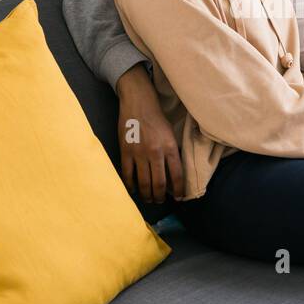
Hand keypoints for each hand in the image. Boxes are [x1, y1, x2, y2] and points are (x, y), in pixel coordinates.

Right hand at [116, 64, 184, 201]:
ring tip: (149, 199)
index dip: (178, 190)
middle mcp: (155, 152)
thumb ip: (172, 152)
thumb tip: (173, 174)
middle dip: (160, 197)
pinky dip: (131, 185)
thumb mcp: (170, 133)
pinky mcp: (125, 152)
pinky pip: (127, 174)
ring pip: (143, 182)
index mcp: (169, 147)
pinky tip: (134, 190)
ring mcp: (139, 153)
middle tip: (159, 201)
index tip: (178, 198)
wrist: (138, 102)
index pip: (177, 175)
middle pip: (159, 183)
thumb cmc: (157, 117)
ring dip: (147, 195)